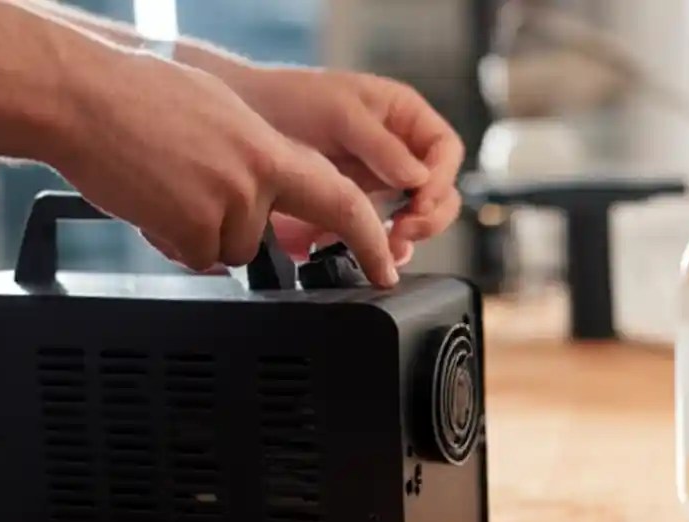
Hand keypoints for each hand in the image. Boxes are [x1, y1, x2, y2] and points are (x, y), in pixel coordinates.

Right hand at [44, 52, 399, 285]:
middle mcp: (256, 179)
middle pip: (277, 239)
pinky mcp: (191, 231)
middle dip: (285, 251)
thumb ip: (257, 157)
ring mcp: (226, 207)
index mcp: (270, 149)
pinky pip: (196, 259)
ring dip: (204, 234)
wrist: (84, 98)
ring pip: (230, 251)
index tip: (387, 263)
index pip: (341, 199)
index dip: (369, 237)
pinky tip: (155, 205)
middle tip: (329, 269)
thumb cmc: (141, 98)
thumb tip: (268, 188)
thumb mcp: (224, 116)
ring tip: (172, 190)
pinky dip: (175, 242)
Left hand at [180, 52, 464, 263]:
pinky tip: (369, 255)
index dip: (440, 179)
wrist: (243, 117)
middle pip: (440, 191)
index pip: (445, 151)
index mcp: (405, 117)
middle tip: (401, 231)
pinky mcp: (356, 206)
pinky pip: (382, 231)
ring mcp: (380, 181)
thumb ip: (380, 145)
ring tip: (388, 251)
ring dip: (408, 238)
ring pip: (417, 217)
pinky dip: (380, 247)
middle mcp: (399, 151)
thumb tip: (417, 177)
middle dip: (428, 216)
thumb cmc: (290, 99)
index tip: (418, 201)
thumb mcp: (339, 112)